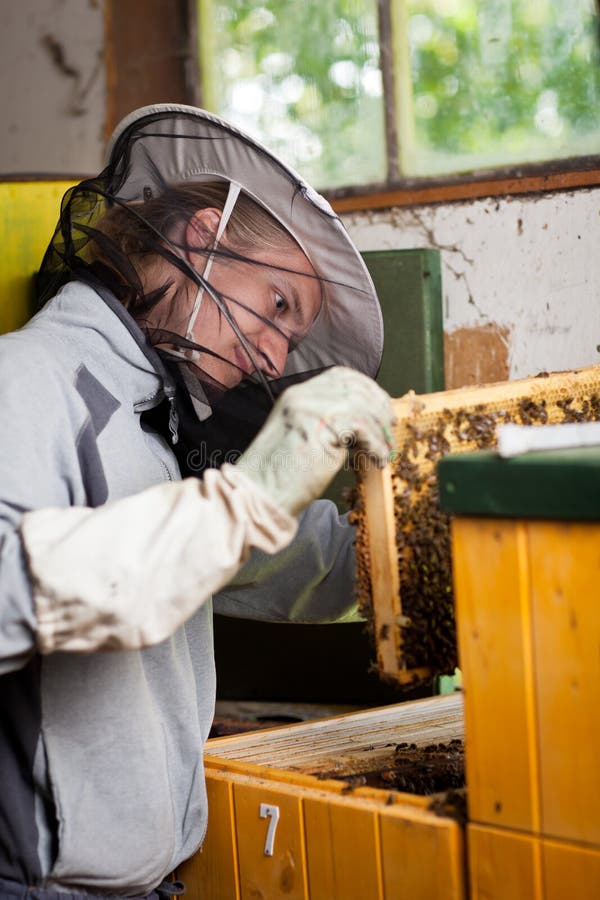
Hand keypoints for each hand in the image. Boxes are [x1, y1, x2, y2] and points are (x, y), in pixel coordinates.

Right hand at [236, 366, 395, 515]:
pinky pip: (361, 427)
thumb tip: (363, 421)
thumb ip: (326, 422)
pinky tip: (377, 459)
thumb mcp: (304, 437)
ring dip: (379, 429)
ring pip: (360, 405)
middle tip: (390, 426)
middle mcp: (302, 396)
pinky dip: (375, 444)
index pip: (339, 376)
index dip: (367, 387)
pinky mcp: (319, 427)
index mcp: (296, 395)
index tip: (382, 406)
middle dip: (379, 404)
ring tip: (383, 450)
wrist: (260, 494)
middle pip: (354, 386)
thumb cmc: (282, 475)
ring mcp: (309, 408)